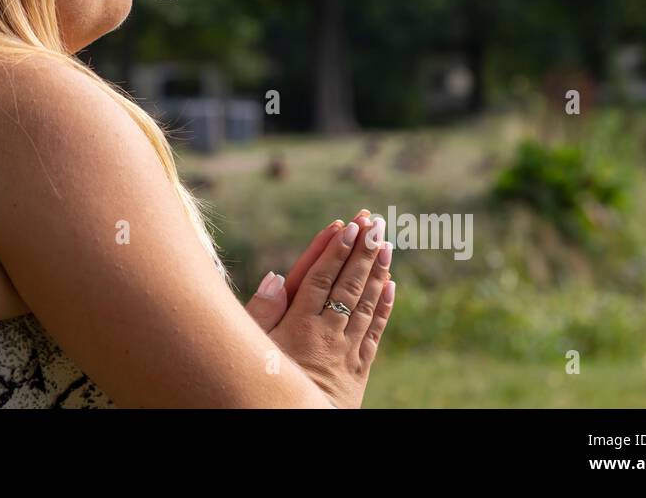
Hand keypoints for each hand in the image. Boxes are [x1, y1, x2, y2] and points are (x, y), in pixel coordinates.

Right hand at [265, 213, 395, 407]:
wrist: (297, 423)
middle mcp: (328, 333)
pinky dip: (385, 306)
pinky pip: (375, 331)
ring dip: (377, 272)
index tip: (349, 226)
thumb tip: (276, 276)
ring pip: (366, 304)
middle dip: (362, 251)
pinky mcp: (359, 366)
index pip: (322, 279)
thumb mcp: (254, 347)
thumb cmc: (267, 383)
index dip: (336, 251)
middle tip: (375, 223)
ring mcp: (347, 349)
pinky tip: (391, 285)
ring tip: (386, 244)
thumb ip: (263, 311)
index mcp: (300, 325)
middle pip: (348, 284)